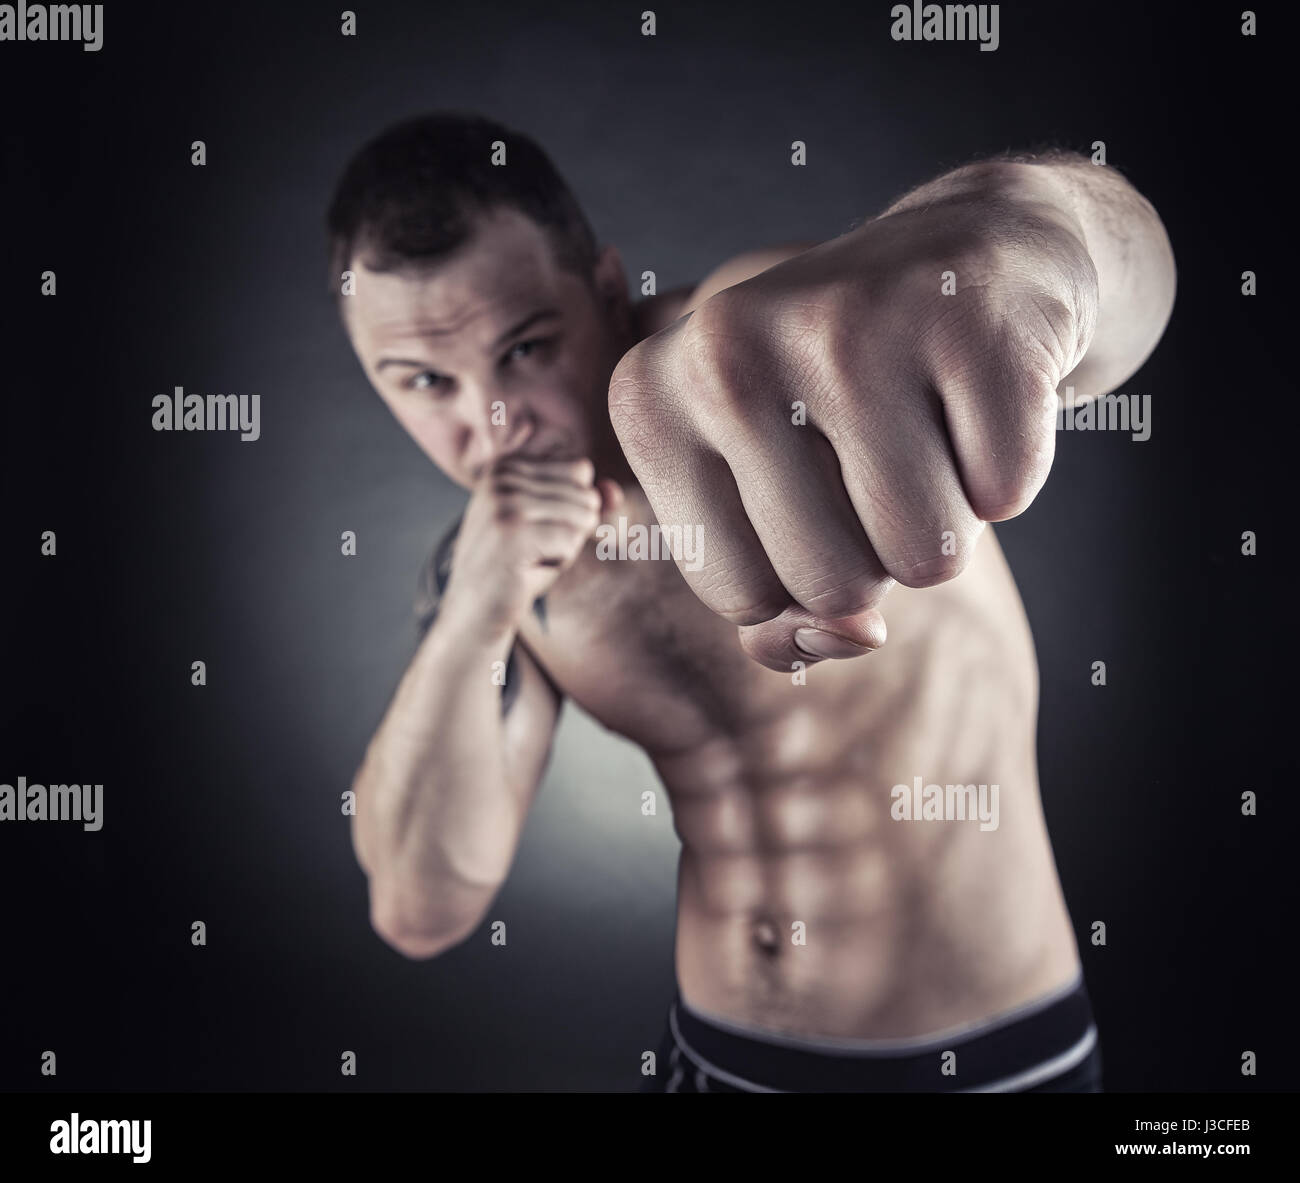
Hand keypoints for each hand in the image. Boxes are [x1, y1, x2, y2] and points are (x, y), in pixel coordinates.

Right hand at [443, 456, 621, 633]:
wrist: (474, 609)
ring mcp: (504, 503)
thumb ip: (587, 502)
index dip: (571, 510)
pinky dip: (559, 561)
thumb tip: (615, 493)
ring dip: (566, 548)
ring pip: (582, 517)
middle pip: (584, 496)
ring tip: (530, 558)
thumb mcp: (554, 524)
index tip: (534, 530)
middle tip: (532, 549)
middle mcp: (502, 476)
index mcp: (507, 465)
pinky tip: (526, 570)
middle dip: (571, 531)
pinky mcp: (511, 533)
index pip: (581, 472)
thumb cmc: (519, 565)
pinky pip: (571, 541)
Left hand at [607, 192, 1098, 669]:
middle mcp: (722, 349)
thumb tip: (851, 636)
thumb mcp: (770, 499)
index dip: (797, 576)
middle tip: (880, 459)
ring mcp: (844, 323)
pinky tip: (981, 398)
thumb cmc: (849, 403)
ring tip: (927, 431)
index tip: (809, 493)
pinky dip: (1011, 472)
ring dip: (949, 522)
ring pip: (927, 556)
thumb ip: (778, 614)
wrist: (972, 258)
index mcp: (648, 399)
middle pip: (832, 585)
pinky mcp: (965, 318)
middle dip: (880, 556)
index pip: (739, 597)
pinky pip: (1007, 494)